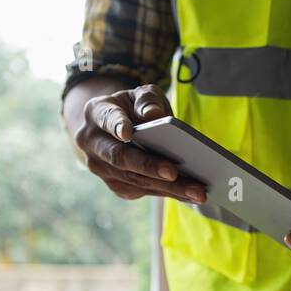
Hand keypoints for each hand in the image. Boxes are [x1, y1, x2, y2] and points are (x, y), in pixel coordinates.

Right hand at [72, 84, 205, 202]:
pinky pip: (144, 191)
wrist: (114, 129)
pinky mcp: (117, 186)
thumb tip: (154, 115)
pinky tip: (192, 195)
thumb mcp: (140, 95)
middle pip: (121, 158)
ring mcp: (102, 168)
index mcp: (97, 113)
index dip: (117, 126)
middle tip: (174, 172)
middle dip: (148, 166)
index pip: (106, 119)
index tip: (127, 133)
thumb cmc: (132, 109)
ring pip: (135, 180)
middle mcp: (93, 143)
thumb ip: (147, 99)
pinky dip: (169, 193)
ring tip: (196, 191)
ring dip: (167, 187)